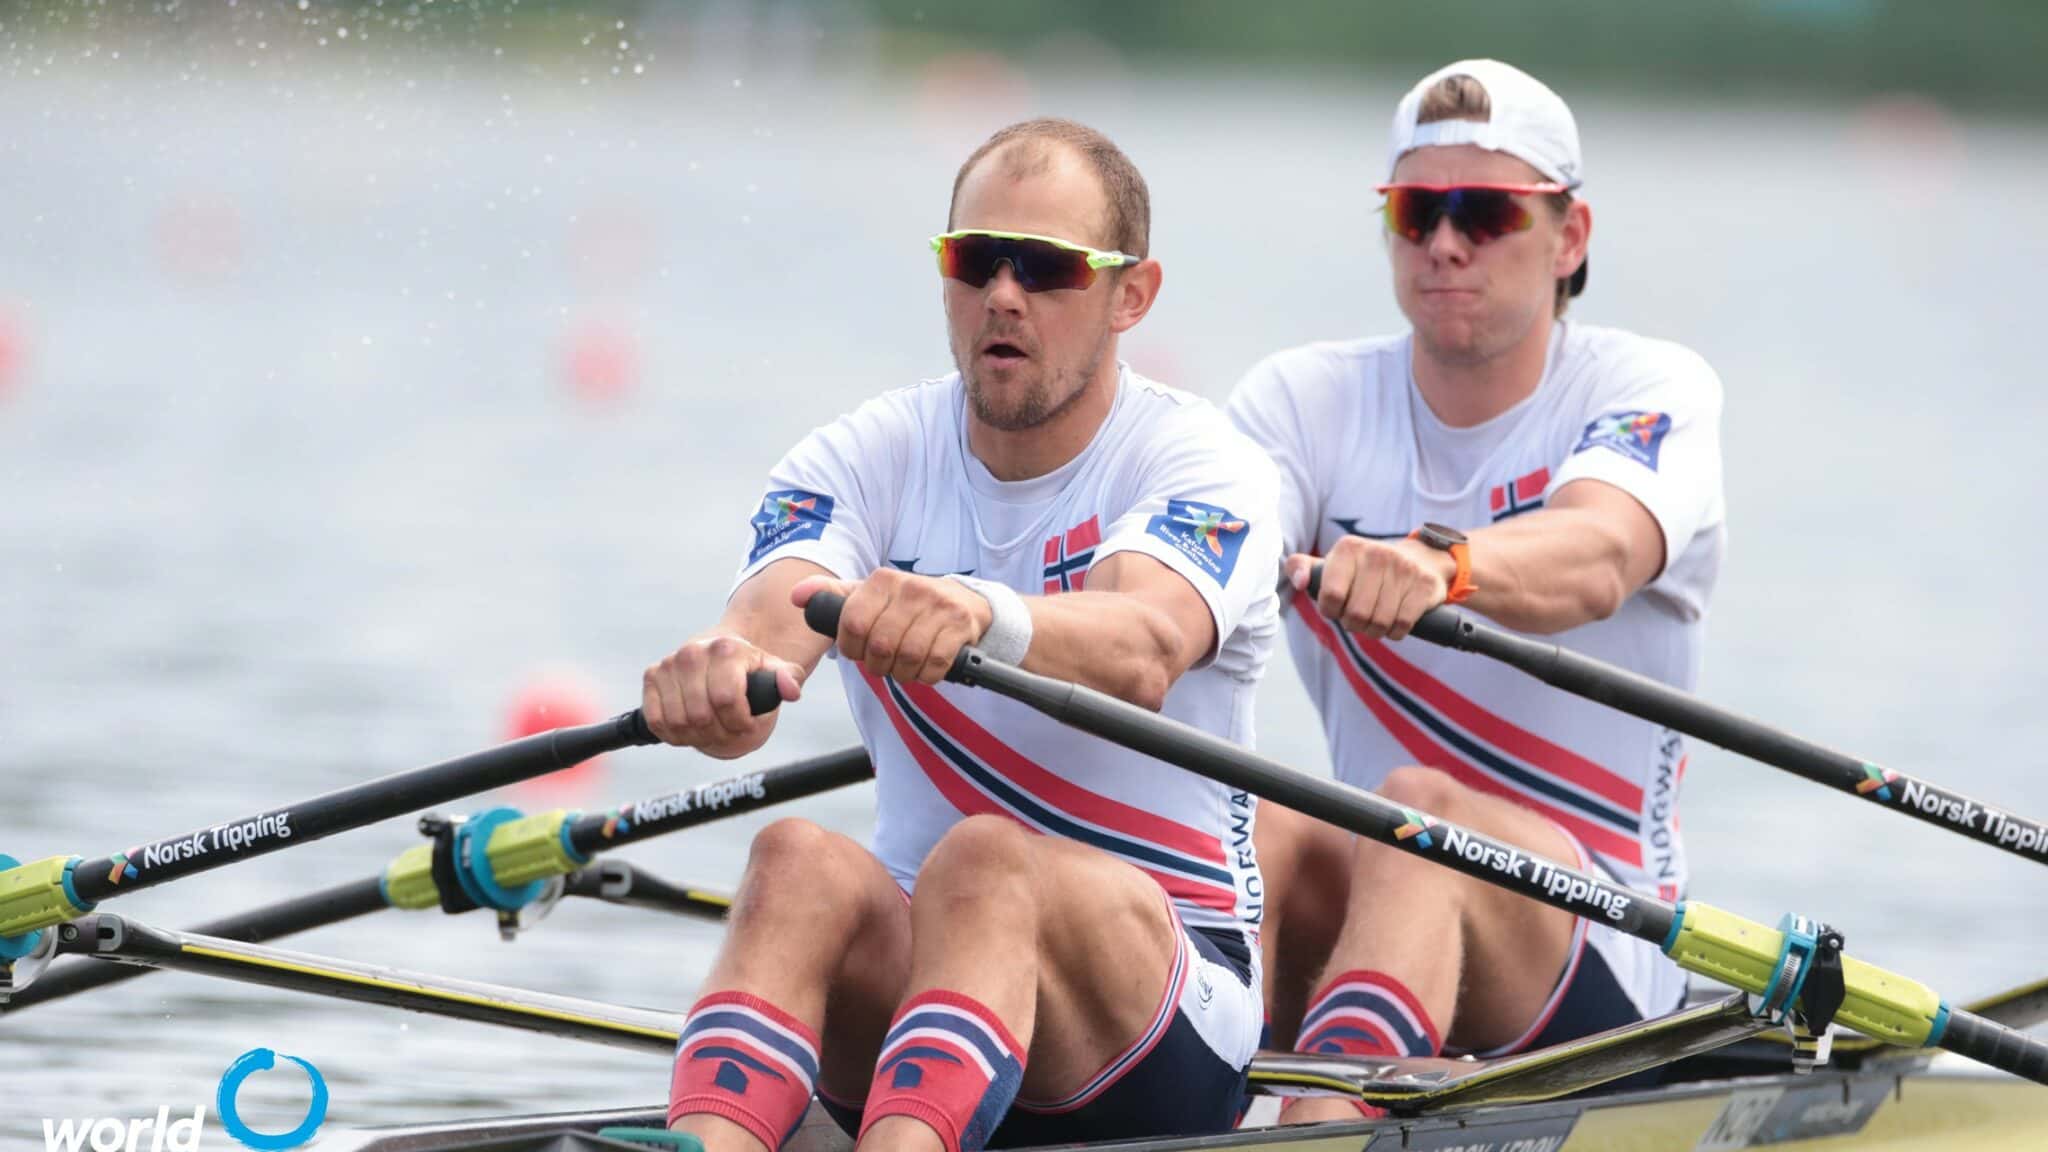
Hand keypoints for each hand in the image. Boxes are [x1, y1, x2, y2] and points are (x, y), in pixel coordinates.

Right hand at [642, 634, 804, 754]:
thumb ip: (787, 679)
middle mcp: (693, 653)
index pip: (726, 699)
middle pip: (701, 716)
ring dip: (697, 737)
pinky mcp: (651, 677)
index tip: (748, 724)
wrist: (720, 654)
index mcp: (725, 649)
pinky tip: (691, 729)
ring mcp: (669, 664)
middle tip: (731, 732)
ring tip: (713, 731)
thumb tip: (790, 689)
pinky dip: (674, 734)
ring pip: (678, 722)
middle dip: (720, 733)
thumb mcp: (774, 671)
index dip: (739, 721)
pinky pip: (656, 721)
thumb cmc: (749, 670)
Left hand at [793, 569, 992, 684]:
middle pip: (880, 645)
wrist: (963, 601)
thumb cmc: (907, 605)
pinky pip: (935, 664)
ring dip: (902, 673)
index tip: (858, 652)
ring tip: (903, 667)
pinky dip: (926, 675)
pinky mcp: (961, 625)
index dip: (851, 648)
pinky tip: (925, 668)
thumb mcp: (870, 594)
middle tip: (882, 664)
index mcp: (883, 580)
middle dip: (877, 665)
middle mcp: (911, 588)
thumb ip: (832, 595)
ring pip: (908, 656)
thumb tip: (797, 597)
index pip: (852, 623)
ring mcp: (939, 606)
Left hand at [1286, 535, 1452, 641]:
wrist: (1420, 559)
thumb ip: (1301, 568)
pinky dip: (1394, 632)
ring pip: (1379, 623)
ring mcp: (1403, 568)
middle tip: (1357, 618)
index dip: (1331, 612)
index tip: (1336, 609)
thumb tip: (1300, 582)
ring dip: (1374, 631)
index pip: (1330, 596)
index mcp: (1348, 548)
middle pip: (1355, 614)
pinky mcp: (1424, 585)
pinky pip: (1402, 625)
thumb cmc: (1365, 569)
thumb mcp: (1333, 563)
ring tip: (1374, 620)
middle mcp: (1376, 554)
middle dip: (1354, 624)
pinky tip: (1393, 622)